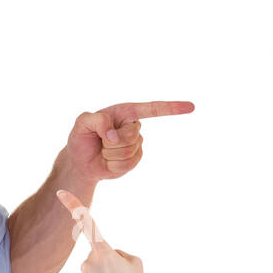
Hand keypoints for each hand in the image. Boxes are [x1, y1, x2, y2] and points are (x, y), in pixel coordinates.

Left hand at [55, 189, 150, 272]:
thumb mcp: (134, 261)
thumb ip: (115, 253)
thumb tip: (103, 256)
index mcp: (104, 251)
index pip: (88, 224)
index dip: (74, 207)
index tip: (61, 193)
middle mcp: (89, 263)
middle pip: (95, 255)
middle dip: (106, 263)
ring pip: (90, 271)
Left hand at [63, 101, 193, 184]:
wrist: (81, 162)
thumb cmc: (81, 138)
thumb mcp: (81, 123)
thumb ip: (96, 120)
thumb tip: (113, 133)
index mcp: (125, 112)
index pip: (152, 109)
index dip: (172, 108)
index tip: (191, 107)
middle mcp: (133, 126)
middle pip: (131, 135)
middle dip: (112, 142)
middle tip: (101, 142)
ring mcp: (136, 144)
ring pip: (129, 151)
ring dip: (110, 154)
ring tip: (103, 152)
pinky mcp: (135, 159)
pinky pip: (128, 164)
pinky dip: (113, 165)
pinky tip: (108, 163)